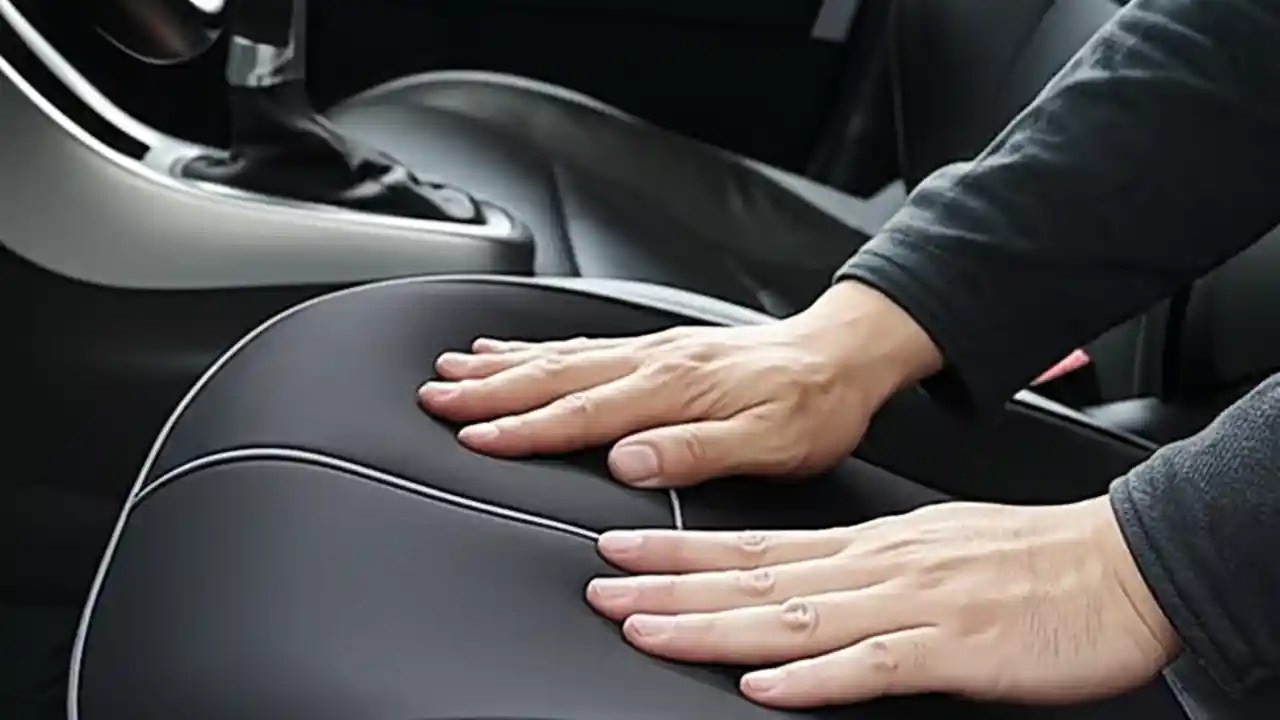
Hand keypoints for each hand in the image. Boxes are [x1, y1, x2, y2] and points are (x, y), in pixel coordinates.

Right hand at [420, 282, 941, 487]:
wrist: (841, 353)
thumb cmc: (812, 406)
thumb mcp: (771, 444)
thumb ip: (695, 451)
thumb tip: (627, 461)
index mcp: (674, 391)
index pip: (581, 415)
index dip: (523, 429)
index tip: (472, 436)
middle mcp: (654, 362)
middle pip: (555, 377)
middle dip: (490, 389)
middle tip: (434, 395)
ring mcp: (653, 349)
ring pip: (561, 356)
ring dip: (504, 364)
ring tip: (453, 368)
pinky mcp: (659, 346)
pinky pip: (584, 344)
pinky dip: (538, 346)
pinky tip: (511, 348)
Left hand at [585, 497, 1178, 708]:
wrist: (1117, 564)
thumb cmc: (1024, 560)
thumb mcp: (927, 547)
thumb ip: (862, 568)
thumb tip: (802, 584)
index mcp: (866, 547)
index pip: (753, 547)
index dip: (681, 551)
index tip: (621, 551)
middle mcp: (872, 570)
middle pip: (752, 581)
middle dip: (669, 586)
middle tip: (599, 586)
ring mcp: (908, 607)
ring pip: (791, 618)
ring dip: (715, 628)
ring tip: (648, 630)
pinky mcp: (951, 650)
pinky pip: (871, 668)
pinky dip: (814, 679)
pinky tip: (764, 689)